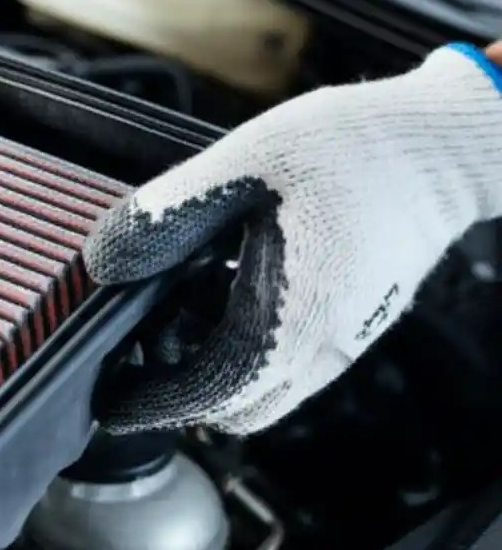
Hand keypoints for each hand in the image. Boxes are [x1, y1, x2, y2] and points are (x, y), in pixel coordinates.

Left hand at [85, 43, 501, 434]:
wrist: (446, 139)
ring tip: (178, 316)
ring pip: (270, 392)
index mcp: (289, 320)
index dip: (153, 405)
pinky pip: (297, 364)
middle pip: (240, 410)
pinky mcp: (362, 321)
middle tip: (140, 354)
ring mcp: (349, 339)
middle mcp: (324, 347)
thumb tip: (103, 262)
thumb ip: (167, 215)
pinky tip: (228, 293)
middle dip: (183, 396)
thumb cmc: (353, 147)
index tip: (113, 404)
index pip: (208, 395)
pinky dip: (252, 352)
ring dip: (219, 374)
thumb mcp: (241, 166)